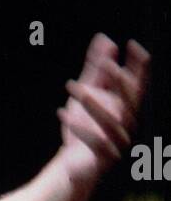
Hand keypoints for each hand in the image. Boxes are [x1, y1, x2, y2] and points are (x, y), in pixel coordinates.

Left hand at [57, 33, 149, 186]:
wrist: (74, 162)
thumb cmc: (85, 124)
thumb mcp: (88, 92)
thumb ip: (96, 68)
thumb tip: (105, 39)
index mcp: (126, 108)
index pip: (137, 85)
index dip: (138, 66)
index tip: (132, 45)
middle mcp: (127, 125)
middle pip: (129, 102)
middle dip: (119, 82)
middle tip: (106, 63)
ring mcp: (118, 142)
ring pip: (109, 122)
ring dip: (91, 102)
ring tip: (71, 85)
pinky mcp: (104, 158)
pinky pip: (94, 142)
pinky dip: (78, 128)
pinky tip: (62, 114)